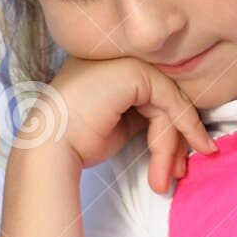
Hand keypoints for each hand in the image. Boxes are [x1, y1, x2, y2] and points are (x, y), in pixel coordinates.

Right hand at [47, 56, 216, 192]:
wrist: (50, 146)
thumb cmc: (75, 140)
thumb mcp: (116, 121)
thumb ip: (141, 113)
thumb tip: (178, 125)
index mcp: (109, 65)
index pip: (151, 93)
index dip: (168, 128)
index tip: (175, 163)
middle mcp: (118, 57)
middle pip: (163, 98)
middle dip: (174, 140)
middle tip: (176, 174)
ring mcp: (125, 59)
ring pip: (168, 102)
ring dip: (172, 145)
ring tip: (165, 179)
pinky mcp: (134, 70)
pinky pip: (171, 99)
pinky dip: (184, 127)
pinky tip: (186, 151)